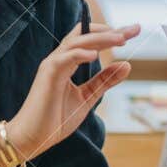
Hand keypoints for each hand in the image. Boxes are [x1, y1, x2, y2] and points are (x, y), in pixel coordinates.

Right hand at [6, 22, 139, 160]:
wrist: (32, 137)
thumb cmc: (54, 119)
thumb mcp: (87, 97)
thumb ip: (104, 81)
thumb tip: (126, 65)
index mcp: (68, 62)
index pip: (90, 40)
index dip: (111, 34)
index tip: (133, 31)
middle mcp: (60, 58)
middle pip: (85, 35)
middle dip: (110, 30)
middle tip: (134, 29)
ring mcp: (52, 64)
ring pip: (77, 42)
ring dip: (100, 38)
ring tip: (120, 38)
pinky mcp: (48, 74)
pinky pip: (66, 57)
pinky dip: (80, 53)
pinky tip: (96, 55)